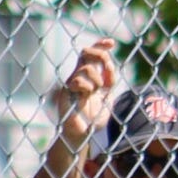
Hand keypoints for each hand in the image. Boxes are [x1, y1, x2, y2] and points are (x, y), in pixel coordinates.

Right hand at [52, 40, 118, 158]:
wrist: (82, 135)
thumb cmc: (94, 118)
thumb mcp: (107, 97)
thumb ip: (110, 81)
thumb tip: (109, 66)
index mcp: (88, 77)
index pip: (92, 55)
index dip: (101, 45)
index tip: (112, 42)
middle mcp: (78, 76)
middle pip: (86, 52)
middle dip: (100, 56)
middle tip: (106, 68)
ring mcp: (71, 82)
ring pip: (87, 68)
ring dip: (97, 80)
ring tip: (95, 92)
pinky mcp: (65, 91)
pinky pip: (78, 81)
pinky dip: (86, 87)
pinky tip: (85, 96)